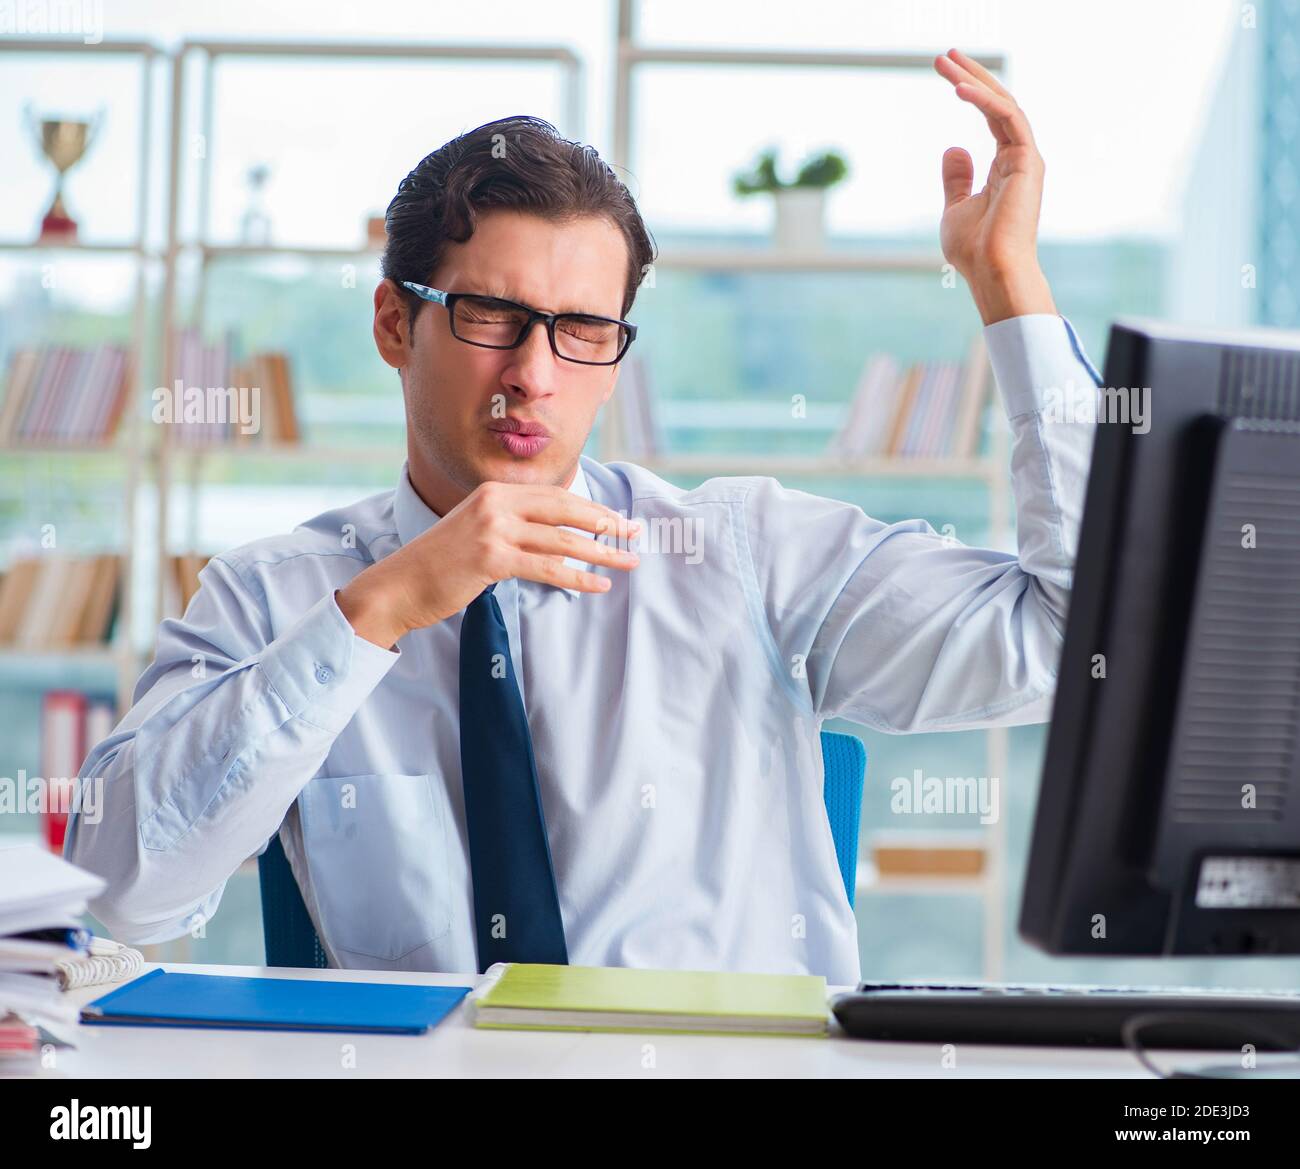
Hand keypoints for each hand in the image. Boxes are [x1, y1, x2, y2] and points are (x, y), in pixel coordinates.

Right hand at [337, 481, 640, 646]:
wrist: (398, 585)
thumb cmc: (440, 564)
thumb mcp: (476, 531)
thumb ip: (510, 525)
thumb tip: (554, 535)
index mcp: (495, 491)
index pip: (556, 496)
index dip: (592, 508)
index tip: (618, 520)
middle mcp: (496, 503)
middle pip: (565, 511)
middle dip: (605, 524)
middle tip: (634, 536)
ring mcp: (493, 529)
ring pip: (562, 541)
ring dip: (600, 553)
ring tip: (627, 563)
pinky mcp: (491, 558)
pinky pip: (546, 568)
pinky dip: (577, 578)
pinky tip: (598, 586)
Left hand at [933, 47, 1056, 324]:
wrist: (992, 271)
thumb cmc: (975, 249)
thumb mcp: (955, 208)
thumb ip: (957, 178)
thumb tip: (953, 147)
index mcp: (1006, 165)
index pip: (990, 115)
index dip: (970, 89)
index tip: (946, 71)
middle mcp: (1020, 157)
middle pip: (997, 103)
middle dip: (972, 75)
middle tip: (945, 54)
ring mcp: (1026, 158)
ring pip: (1003, 105)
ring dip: (975, 80)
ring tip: (947, 62)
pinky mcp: (1027, 161)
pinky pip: (1007, 119)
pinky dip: (984, 101)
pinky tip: (960, 88)